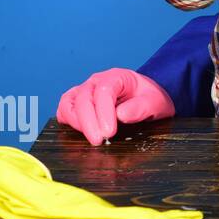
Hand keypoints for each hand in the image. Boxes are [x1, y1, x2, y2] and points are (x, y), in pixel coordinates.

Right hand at [56, 68, 175, 145]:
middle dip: (89, 122)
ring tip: (92, 138)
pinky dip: (69, 122)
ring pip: (69, 103)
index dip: (104, 113)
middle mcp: (96, 82)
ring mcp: (84, 91)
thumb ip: (140, 107)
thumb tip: (121, 115)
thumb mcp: (154, 102)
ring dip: (77, 123)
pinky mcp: (76, 103)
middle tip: (98, 141)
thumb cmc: (149, 98)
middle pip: (84, 99)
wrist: (146, 96)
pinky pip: (65, 110)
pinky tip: (81, 133)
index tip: (108, 132)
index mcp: (115, 77)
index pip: (104, 92)